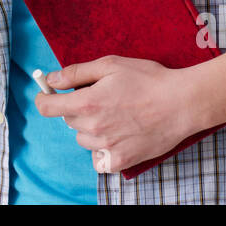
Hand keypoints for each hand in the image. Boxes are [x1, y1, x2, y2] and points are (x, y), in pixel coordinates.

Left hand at [34, 55, 203, 173]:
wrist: (182, 103)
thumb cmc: (148, 80)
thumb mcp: (110, 65)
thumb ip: (77, 72)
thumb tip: (51, 79)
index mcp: (87, 103)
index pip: (47, 107)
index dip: (44, 98)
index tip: (47, 95)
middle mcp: (93, 128)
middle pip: (68, 121)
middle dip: (77, 109)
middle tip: (100, 98)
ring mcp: (106, 147)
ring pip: (83, 139)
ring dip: (90, 129)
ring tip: (114, 116)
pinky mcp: (120, 160)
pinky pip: (98, 159)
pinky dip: (102, 150)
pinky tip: (117, 136)